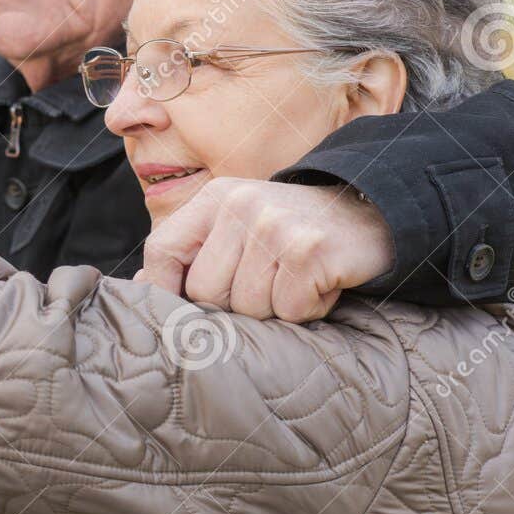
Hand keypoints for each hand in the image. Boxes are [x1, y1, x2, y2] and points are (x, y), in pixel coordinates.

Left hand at [136, 179, 394, 321]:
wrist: (372, 213)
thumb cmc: (292, 231)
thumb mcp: (237, 227)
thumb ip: (191, 254)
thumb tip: (141, 288)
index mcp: (215, 199)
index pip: (162, 251)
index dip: (162, 290)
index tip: (177, 314)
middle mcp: (241, 206)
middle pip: (205, 292)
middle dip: (234, 303)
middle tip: (268, 281)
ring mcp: (276, 226)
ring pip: (247, 307)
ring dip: (274, 307)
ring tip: (295, 278)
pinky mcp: (310, 252)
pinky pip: (288, 310)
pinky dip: (307, 308)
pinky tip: (319, 283)